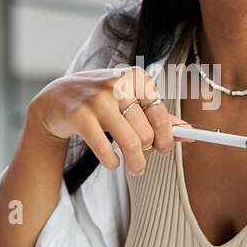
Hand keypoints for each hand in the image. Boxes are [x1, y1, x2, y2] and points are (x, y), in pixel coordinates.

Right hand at [27, 66, 188, 176]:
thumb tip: (189, 132)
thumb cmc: (101, 100)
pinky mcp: (79, 115)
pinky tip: (112, 161)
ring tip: (134, 168)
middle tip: (141, 160)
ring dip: (135, 163)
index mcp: (135, 78)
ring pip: (130, 143)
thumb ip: (158, 117)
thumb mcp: (130, 101)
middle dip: (146, 152)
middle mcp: (118, 85)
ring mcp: (97, 99)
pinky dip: (112, 162)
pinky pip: (106, 150)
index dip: (166, 137)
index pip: (160, 114)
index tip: (164, 149)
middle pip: (146, 133)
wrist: (57, 98)